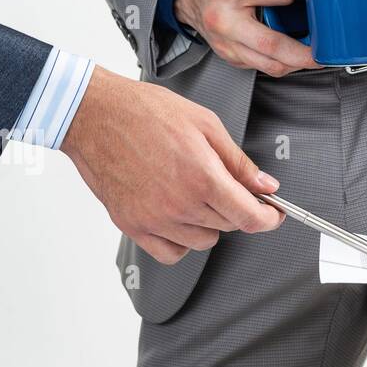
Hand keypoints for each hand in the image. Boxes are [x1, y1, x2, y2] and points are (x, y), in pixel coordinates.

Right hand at [62, 66, 283, 264]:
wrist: (94, 115)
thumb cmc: (145, 112)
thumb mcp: (205, 124)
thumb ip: (238, 161)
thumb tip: (266, 186)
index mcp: (202, 177)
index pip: (250, 217)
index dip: (268, 219)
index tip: (272, 214)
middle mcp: (180, 204)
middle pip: (229, 227)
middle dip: (234, 208)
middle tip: (222, 186)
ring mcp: (155, 219)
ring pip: (203, 242)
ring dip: (207, 225)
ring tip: (193, 195)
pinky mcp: (133, 226)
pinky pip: (171, 254)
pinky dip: (180, 242)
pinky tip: (176, 217)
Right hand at [174, 0, 319, 76]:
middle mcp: (225, 20)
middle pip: (272, 44)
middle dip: (305, 52)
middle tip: (325, 47)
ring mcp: (228, 44)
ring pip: (272, 65)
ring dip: (299, 62)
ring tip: (315, 54)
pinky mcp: (233, 59)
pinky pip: (266, 68)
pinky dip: (285, 63)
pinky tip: (295, 54)